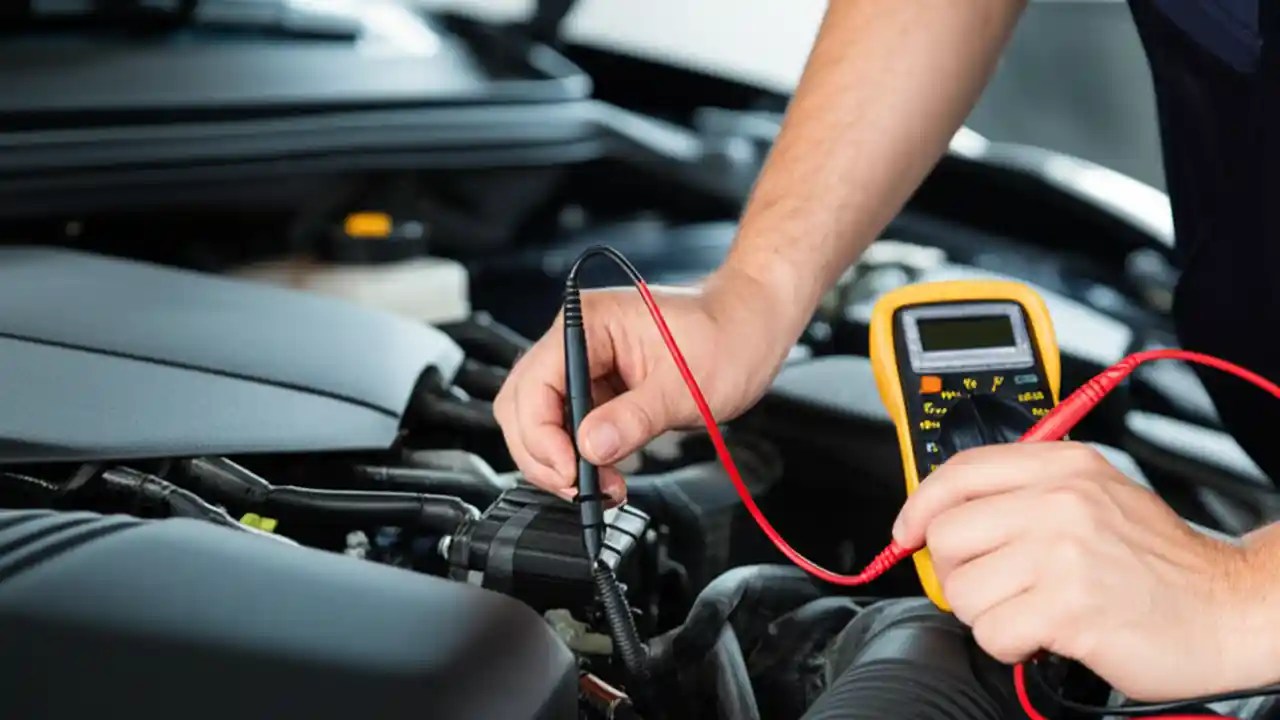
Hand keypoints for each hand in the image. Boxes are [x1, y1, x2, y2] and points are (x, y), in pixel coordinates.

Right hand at [494, 268, 795, 502]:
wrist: (751, 328)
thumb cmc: (727, 337)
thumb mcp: (684, 387)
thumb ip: (633, 419)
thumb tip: (591, 449)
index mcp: (589, 322)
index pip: (535, 385)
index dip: (543, 437)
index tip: (571, 474)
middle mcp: (577, 338)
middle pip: (523, 406)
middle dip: (544, 455)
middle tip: (580, 489)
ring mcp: (584, 362)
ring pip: (539, 419)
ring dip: (560, 460)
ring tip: (600, 486)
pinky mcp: (597, 385)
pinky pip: (568, 424)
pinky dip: (577, 454)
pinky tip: (604, 473)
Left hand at [892, 442, 1266, 700]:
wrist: (1225, 609)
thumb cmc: (1158, 563)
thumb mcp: (1095, 497)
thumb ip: (1024, 494)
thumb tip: (942, 514)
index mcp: (1063, 467)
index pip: (959, 472)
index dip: (919, 506)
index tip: (907, 533)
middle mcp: (1061, 501)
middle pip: (947, 534)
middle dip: (959, 573)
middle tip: (996, 587)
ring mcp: (1063, 552)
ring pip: (963, 590)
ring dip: (989, 614)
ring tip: (1032, 610)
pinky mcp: (1068, 607)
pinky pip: (991, 632)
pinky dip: (1010, 644)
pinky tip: (1045, 634)